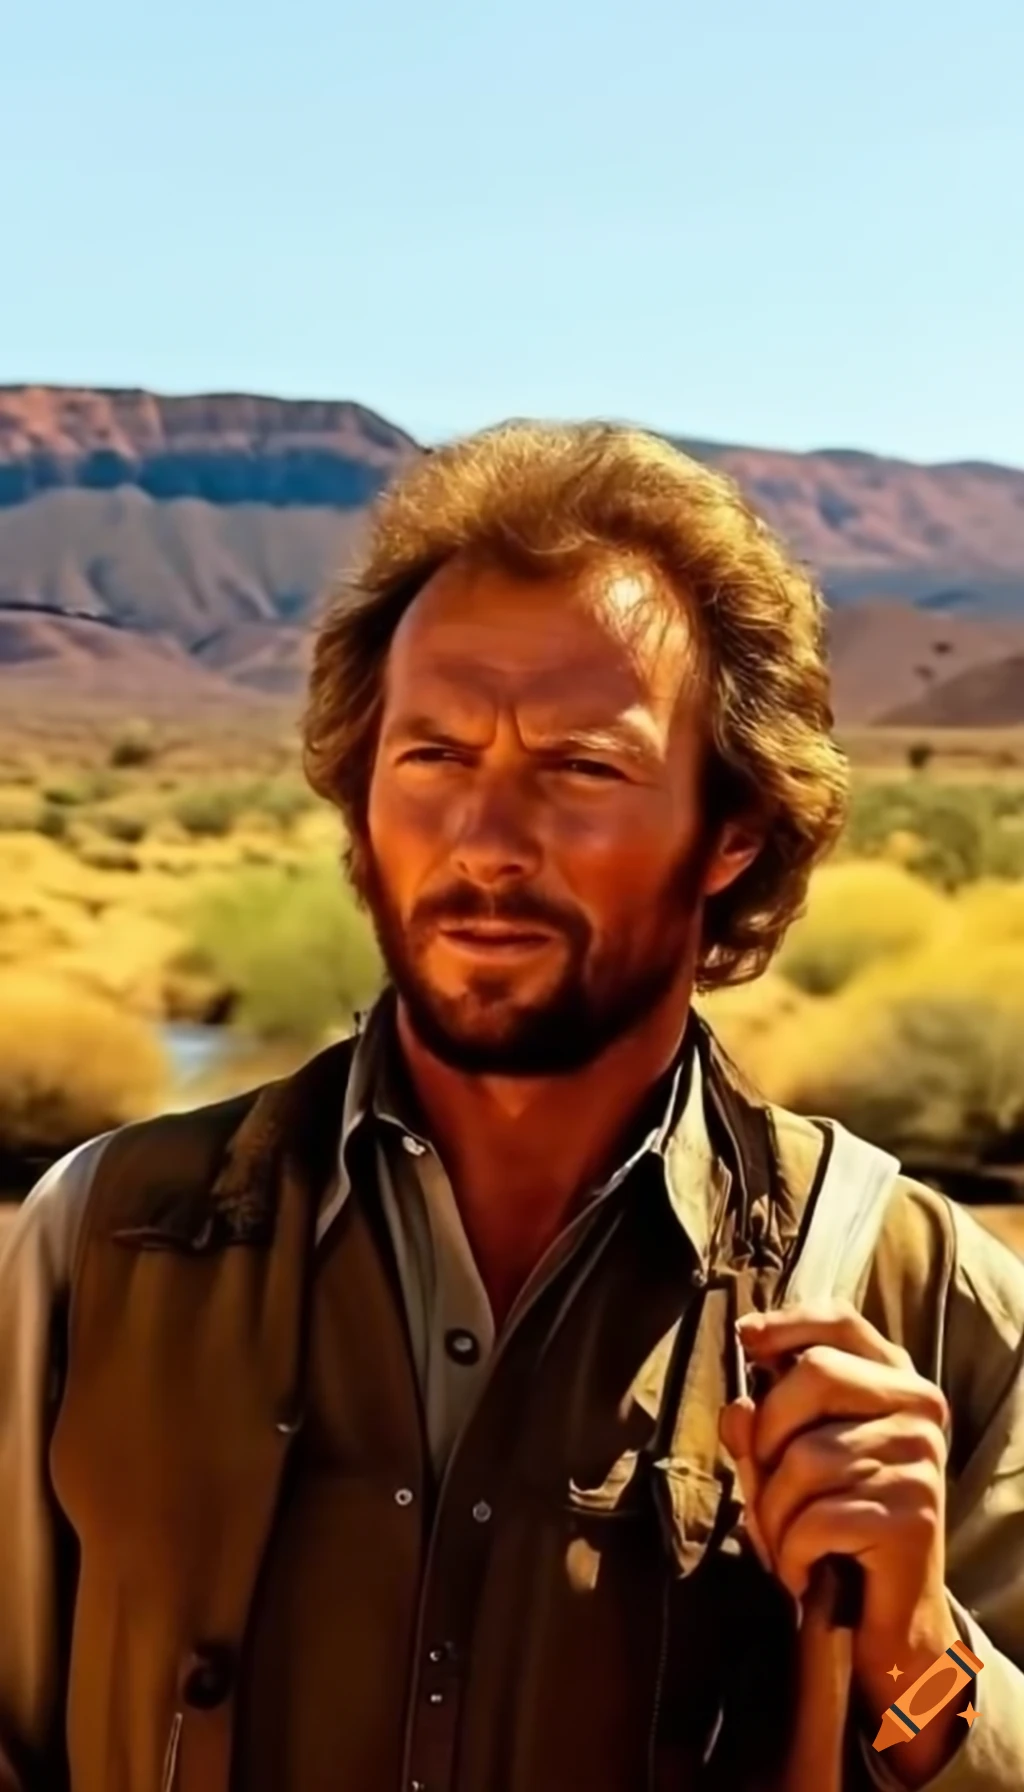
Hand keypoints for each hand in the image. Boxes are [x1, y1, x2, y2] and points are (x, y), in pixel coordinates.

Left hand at [719, 1301, 961, 1784]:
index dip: (788, 1322)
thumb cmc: (834, 1526)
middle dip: (766, 1434)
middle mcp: (917, 1409)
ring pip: (802, 1458)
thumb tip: (737, 1407)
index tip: (745, 1338)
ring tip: (787, 1541)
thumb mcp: (787, 1467)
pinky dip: (790, 1552)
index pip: (842, 1321)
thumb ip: (759, 1430)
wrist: (886, 1619)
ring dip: (773, 1512)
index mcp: (893, 1381)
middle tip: (765, 1482)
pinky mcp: (911, 1514)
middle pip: (813, 1375)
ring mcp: (918, 1459)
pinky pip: (814, 1519)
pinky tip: (803, 1569)